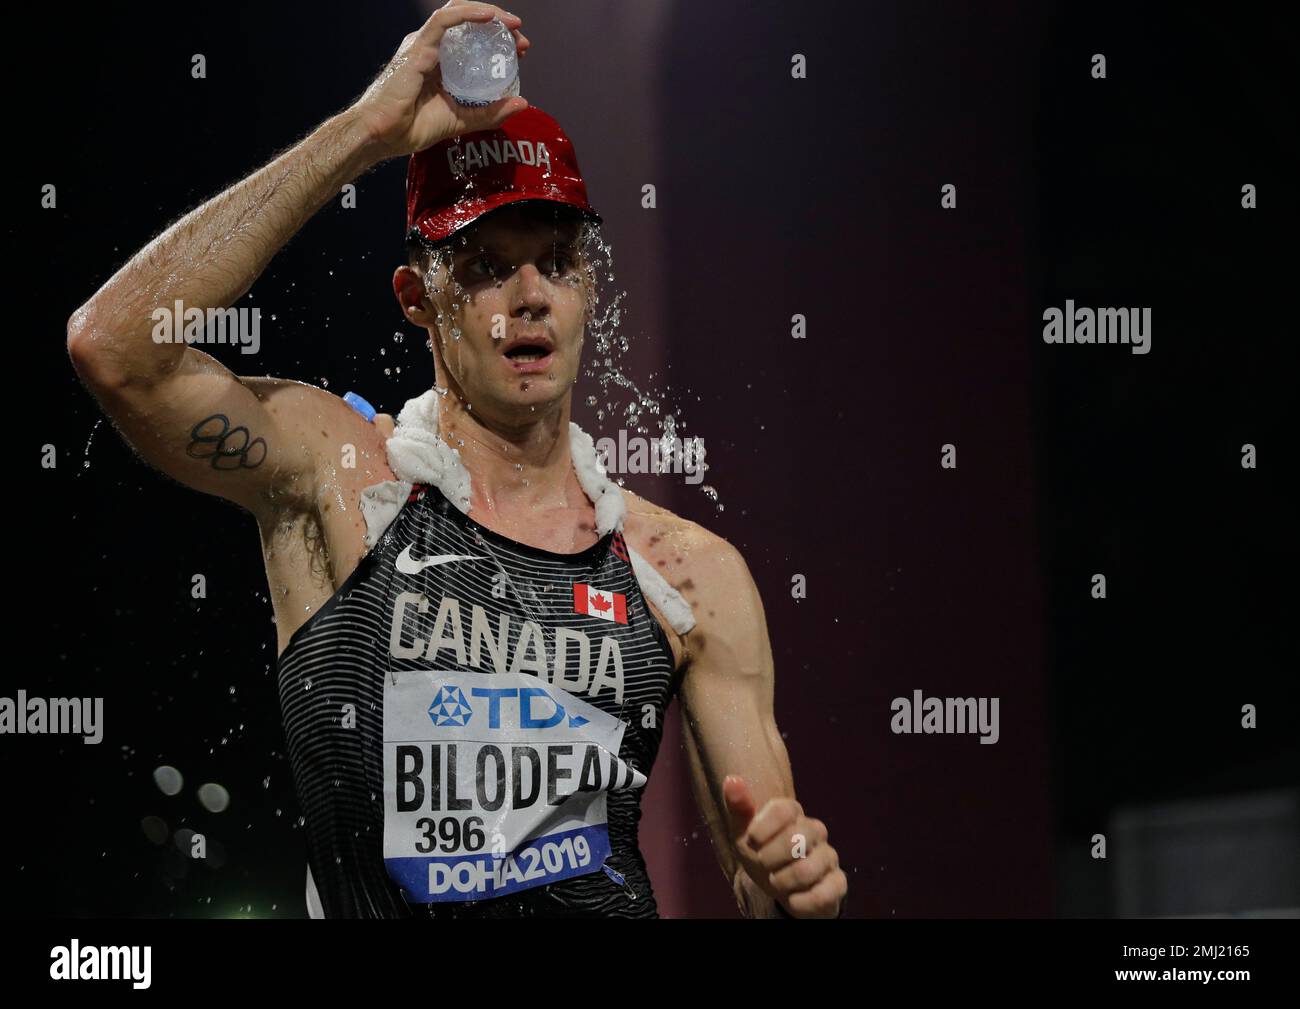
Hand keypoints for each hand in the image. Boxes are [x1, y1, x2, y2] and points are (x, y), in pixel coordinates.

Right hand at [350, 1, 530, 161]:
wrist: (382, 135)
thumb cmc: (411, 127)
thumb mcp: (461, 120)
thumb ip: (490, 113)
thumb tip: (522, 103)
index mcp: (439, 61)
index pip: (470, 38)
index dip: (497, 39)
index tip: (519, 51)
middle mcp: (431, 47)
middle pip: (467, 22)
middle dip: (497, 24)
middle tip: (520, 40)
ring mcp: (423, 44)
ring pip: (457, 13)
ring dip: (489, 15)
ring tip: (512, 26)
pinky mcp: (417, 48)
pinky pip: (444, 21)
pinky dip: (468, 14)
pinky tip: (490, 16)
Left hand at [723, 774, 846, 917]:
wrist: (782, 888)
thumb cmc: (763, 854)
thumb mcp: (744, 834)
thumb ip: (739, 808)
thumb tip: (732, 779)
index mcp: (793, 813)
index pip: (783, 810)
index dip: (762, 828)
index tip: (752, 840)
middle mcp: (815, 830)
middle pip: (795, 839)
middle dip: (769, 858)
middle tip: (763, 863)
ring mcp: (828, 856)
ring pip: (806, 870)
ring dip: (782, 882)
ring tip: (777, 880)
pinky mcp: (837, 882)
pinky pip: (823, 894)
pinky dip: (800, 901)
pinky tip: (793, 898)